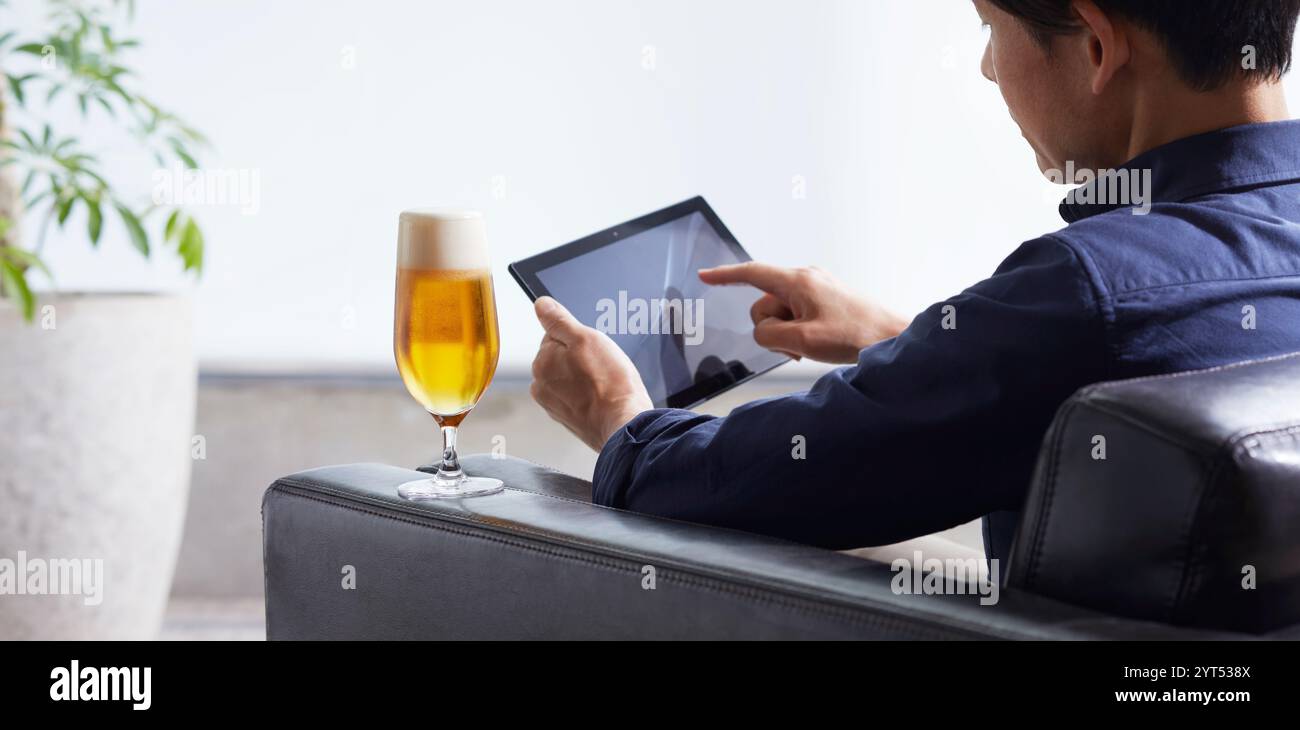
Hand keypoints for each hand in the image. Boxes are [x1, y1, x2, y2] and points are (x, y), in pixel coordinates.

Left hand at [530, 296, 653, 450]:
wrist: (625, 424)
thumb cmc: (610, 383)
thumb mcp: (586, 338)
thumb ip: (559, 320)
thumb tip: (541, 305)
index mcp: (541, 362)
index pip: (556, 336)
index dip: (578, 338)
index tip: (593, 349)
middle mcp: (541, 385)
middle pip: (562, 358)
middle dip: (581, 358)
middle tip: (602, 366)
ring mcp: (554, 404)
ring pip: (571, 378)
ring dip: (586, 377)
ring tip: (605, 382)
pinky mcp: (569, 419)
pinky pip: (578, 397)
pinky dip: (589, 395)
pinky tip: (604, 396)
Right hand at [698, 262, 909, 363]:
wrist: (893, 338)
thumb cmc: (857, 335)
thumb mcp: (803, 341)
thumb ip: (770, 335)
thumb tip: (763, 332)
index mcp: (798, 281)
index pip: (751, 273)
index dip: (724, 276)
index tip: (705, 275)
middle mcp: (805, 279)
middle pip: (764, 305)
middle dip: (771, 330)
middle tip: (796, 346)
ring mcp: (816, 289)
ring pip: (779, 315)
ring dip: (787, 335)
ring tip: (811, 347)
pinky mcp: (824, 301)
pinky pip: (796, 317)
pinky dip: (798, 334)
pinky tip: (817, 344)